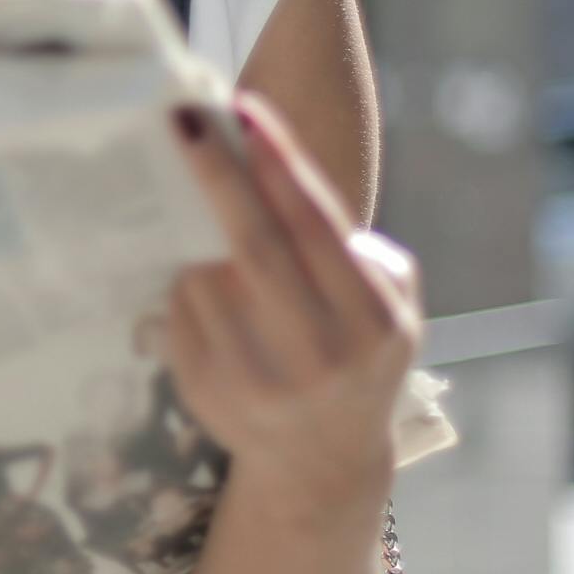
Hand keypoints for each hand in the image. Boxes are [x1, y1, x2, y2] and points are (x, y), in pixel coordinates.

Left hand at [160, 89, 421, 516]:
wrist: (322, 462)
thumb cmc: (358, 356)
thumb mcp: (394, 313)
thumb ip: (364, 254)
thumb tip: (290, 184)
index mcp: (372, 323)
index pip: (317, 227)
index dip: (279, 165)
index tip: (245, 110)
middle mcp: (317, 355)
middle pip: (253, 246)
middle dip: (215, 175)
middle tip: (182, 119)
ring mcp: (257, 378)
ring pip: (207, 276)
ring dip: (194, 231)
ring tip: (186, 199)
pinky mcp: (204, 391)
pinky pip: (179, 310)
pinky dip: (182, 278)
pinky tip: (188, 264)